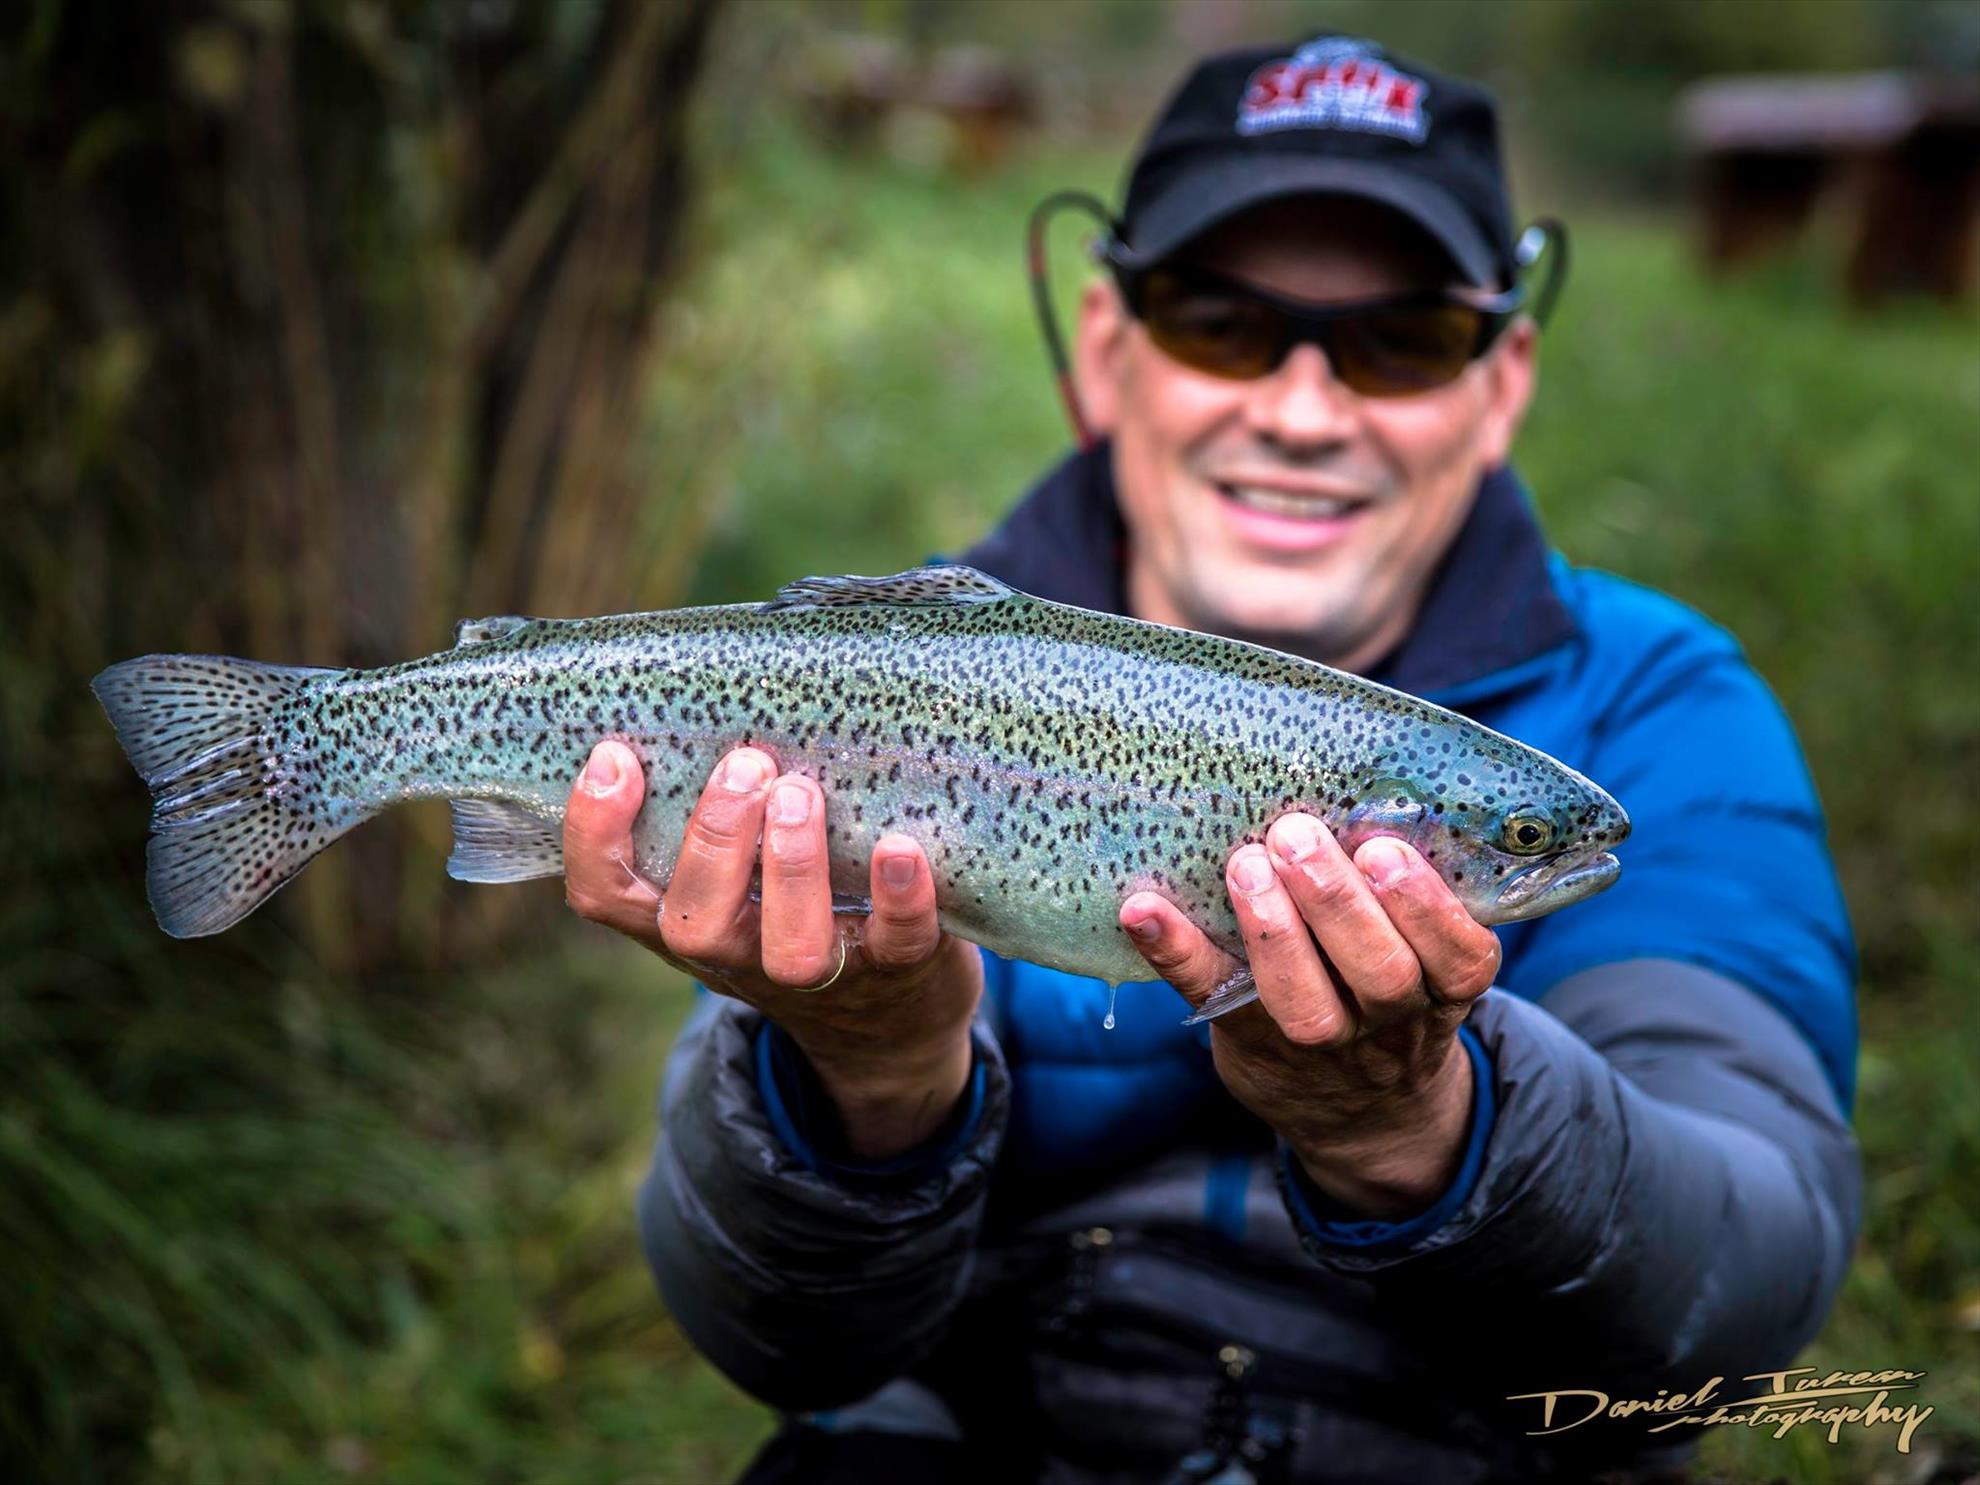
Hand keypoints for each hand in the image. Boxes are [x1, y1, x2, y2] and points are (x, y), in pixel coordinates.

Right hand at [563, 740, 982, 1158]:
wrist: (887, 1024)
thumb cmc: (793, 915)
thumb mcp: (733, 883)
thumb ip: (709, 823)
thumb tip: (698, 709)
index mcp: (683, 922)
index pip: (607, 895)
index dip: (595, 834)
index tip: (614, 758)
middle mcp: (738, 957)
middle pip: (695, 923)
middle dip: (716, 839)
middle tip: (745, 763)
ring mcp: (818, 974)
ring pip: (790, 946)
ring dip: (793, 868)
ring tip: (802, 794)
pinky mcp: (896, 971)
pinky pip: (898, 944)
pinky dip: (899, 899)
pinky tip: (900, 848)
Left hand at [1119, 813, 1500, 1219]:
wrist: (1364, 1114)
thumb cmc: (1389, 995)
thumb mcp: (1428, 960)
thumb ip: (1410, 901)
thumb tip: (1364, 792)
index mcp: (1443, 988)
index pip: (1459, 958)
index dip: (1426, 908)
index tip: (1383, 850)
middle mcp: (1388, 1022)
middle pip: (1380, 975)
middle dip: (1338, 902)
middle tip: (1296, 836)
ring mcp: (1321, 1043)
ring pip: (1305, 1005)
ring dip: (1273, 930)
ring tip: (1246, 864)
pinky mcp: (1251, 1042)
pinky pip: (1211, 999)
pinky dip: (1175, 952)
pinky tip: (1143, 910)